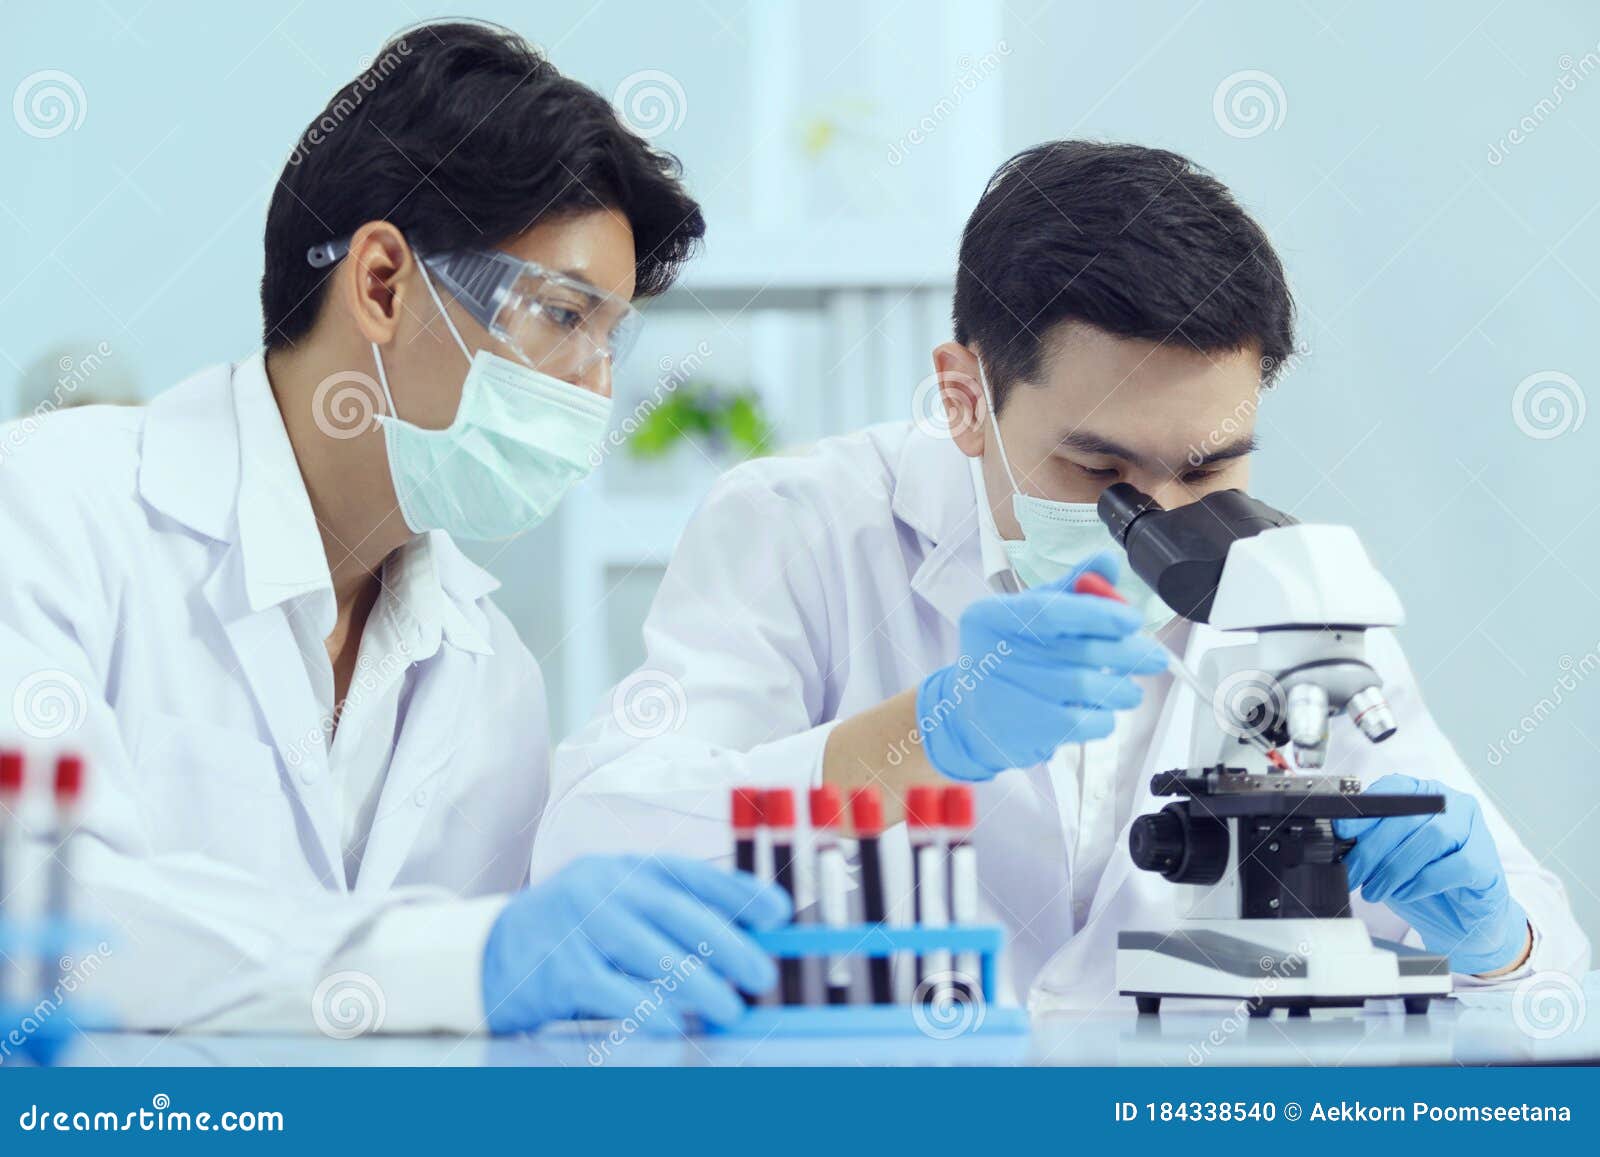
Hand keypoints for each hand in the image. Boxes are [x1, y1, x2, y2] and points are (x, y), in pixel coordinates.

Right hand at [480, 855, 791, 1033]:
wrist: (487, 952)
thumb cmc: (571, 933)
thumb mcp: (617, 908)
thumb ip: (669, 919)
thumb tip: (740, 946)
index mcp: (625, 868)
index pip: (690, 874)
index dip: (738, 892)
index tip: (779, 912)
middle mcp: (603, 887)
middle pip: (677, 913)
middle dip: (728, 945)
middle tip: (761, 975)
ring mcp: (578, 925)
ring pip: (650, 954)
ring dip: (697, 984)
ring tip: (730, 1009)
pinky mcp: (558, 967)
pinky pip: (611, 990)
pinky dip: (645, 1008)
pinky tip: (673, 1025)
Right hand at [916, 552, 1166, 780]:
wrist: (971, 718)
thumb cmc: (1007, 659)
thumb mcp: (1029, 616)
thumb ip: (1070, 589)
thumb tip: (1108, 563)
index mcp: (991, 616)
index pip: (1051, 610)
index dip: (1098, 614)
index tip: (1132, 620)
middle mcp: (993, 654)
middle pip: (1078, 652)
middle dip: (1127, 654)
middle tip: (1154, 657)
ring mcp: (1007, 696)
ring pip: (1087, 688)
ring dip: (1121, 690)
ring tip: (1128, 690)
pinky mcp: (1025, 731)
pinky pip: (1084, 722)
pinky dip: (1104, 717)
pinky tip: (1101, 711)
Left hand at [1334, 775, 1529, 975]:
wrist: (1461, 919)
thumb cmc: (1423, 880)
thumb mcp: (1388, 856)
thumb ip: (1370, 841)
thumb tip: (1339, 839)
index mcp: (1423, 793)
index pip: (1392, 790)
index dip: (1364, 811)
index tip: (1341, 832)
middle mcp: (1451, 803)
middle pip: (1408, 817)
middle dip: (1373, 848)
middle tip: (1354, 874)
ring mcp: (1474, 829)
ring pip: (1431, 838)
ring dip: (1395, 867)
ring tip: (1377, 889)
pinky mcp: (1486, 860)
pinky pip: (1454, 865)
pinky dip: (1423, 881)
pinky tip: (1407, 892)